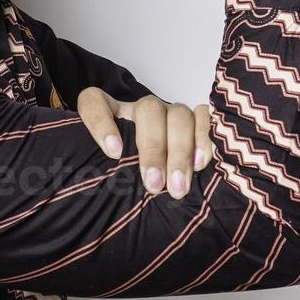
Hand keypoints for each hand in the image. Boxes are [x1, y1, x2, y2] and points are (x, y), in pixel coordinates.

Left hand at [77, 87, 211, 199]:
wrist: (164, 193)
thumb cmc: (128, 183)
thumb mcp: (110, 179)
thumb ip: (102, 176)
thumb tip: (96, 197)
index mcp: (111, 118)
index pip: (94, 102)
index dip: (101, 122)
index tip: (113, 152)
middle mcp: (141, 112)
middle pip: (149, 109)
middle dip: (153, 148)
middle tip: (154, 184)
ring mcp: (170, 114)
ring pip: (178, 114)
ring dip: (180, 151)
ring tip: (178, 185)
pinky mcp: (197, 122)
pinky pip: (204, 117)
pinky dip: (204, 138)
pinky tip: (200, 163)